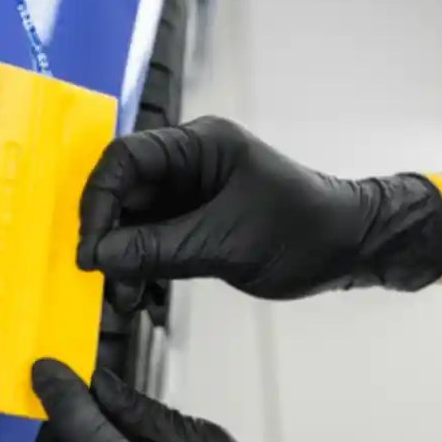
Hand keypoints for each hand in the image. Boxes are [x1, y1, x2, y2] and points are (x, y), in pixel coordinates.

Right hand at [77, 116, 441, 298]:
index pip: (125, 159)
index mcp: (199, 145)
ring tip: (120, 296)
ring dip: (119, 257)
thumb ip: (158, 249)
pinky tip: (133, 294)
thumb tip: (98, 257)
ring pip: (132, 221)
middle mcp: (188, 164)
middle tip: (95, 274)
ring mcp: (189, 195)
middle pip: (122, 190)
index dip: (99, 200)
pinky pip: (150, 241)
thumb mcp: (227, 242)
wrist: (351, 250)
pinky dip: (137, 267)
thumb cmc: (306, 231)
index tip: (90, 246)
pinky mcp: (192, 224)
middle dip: (105, 233)